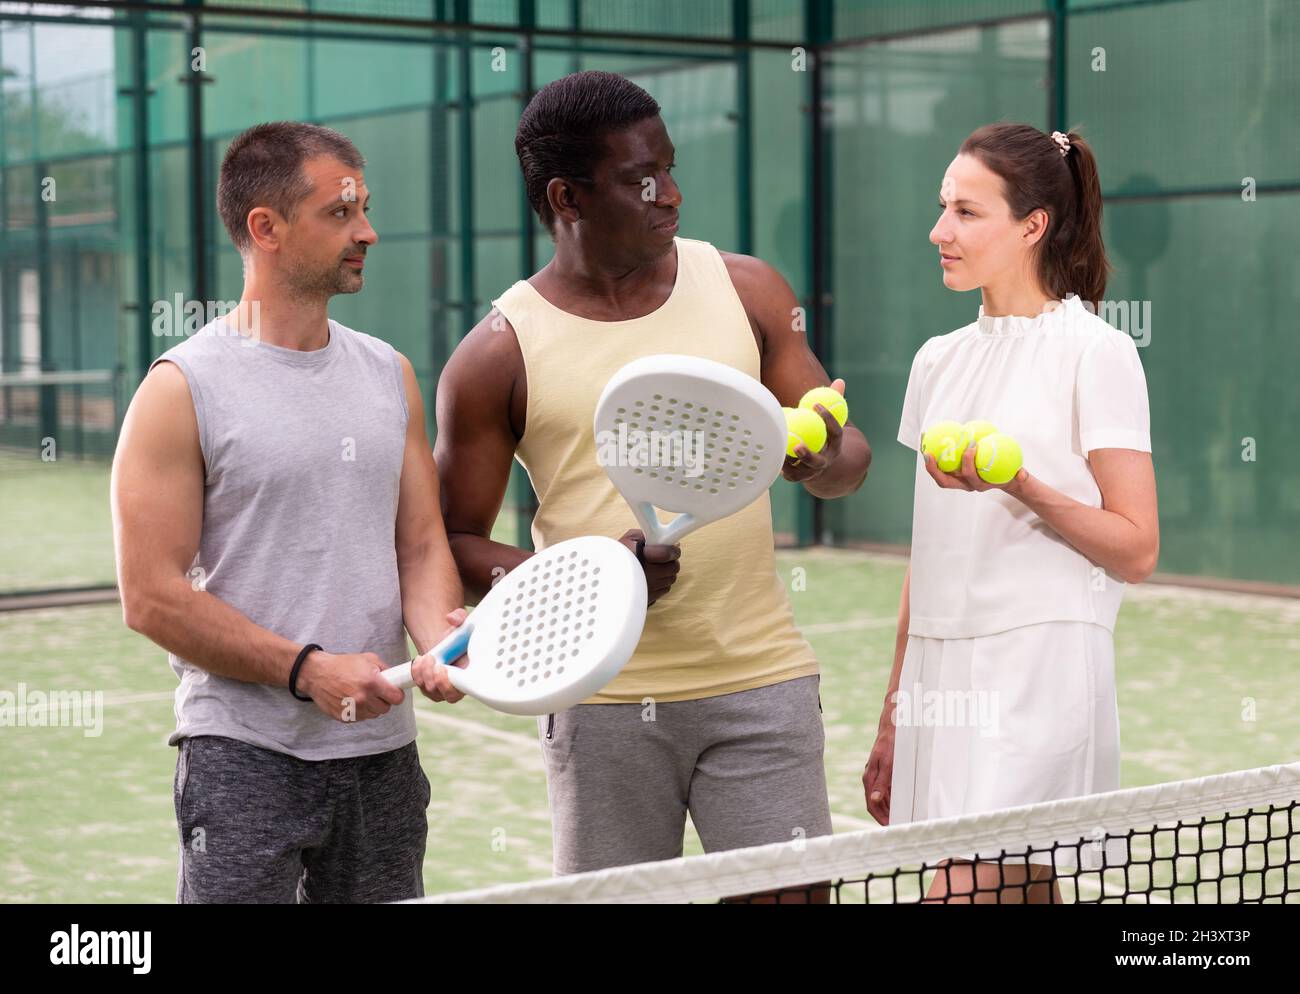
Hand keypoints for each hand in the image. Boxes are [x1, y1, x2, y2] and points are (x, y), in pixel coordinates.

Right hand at [298, 649, 405, 721]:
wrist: (317, 673)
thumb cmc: (343, 665)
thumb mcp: (368, 659)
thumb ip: (385, 669)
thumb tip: (397, 678)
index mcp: (371, 683)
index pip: (396, 698)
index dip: (397, 694)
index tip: (394, 692)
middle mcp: (363, 698)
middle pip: (386, 708)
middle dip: (383, 700)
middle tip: (376, 692)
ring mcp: (353, 709)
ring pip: (374, 714)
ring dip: (372, 707)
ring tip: (362, 694)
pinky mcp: (344, 717)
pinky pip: (361, 718)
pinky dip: (360, 711)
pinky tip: (352, 699)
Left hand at [410, 608, 468, 703]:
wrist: (446, 642)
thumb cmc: (458, 636)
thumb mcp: (461, 623)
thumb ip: (459, 617)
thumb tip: (452, 618)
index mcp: (473, 673)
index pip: (468, 688)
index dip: (454, 683)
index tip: (442, 668)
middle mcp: (461, 685)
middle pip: (450, 696)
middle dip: (437, 681)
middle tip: (433, 663)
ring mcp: (445, 689)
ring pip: (432, 692)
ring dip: (425, 675)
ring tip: (425, 658)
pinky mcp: (431, 688)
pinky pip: (422, 687)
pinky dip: (418, 674)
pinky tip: (419, 661)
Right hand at [618, 529, 680, 606]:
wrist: (604, 578)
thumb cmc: (616, 556)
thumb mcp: (629, 538)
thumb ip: (648, 536)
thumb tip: (665, 539)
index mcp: (643, 557)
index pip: (669, 554)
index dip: (673, 550)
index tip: (673, 547)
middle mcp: (648, 575)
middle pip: (674, 567)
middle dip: (671, 561)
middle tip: (664, 557)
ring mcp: (649, 588)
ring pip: (671, 579)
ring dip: (667, 572)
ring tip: (655, 567)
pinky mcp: (649, 598)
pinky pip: (665, 589)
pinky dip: (661, 583)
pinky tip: (651, 577)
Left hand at [782, 378, 845, 482]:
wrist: (824, 464)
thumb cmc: (824, 435)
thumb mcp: (831, 420)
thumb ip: (834, 402)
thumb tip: (839, 380)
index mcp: (835, 446)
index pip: (835, 433)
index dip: (828, 419)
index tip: (816, 404)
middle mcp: (824, 462)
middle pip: (816, 462)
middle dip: (807, 455)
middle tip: (797, 444)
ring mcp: (810, 473)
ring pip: (798, 471)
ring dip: (787, 461)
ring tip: (778, 446)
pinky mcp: (797, 478)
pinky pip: (786, 473)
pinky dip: (779, 463)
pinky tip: (771, 450)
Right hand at [862, 708, 895, 825]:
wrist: (892, 728)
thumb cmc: (890, 744)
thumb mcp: (888, 764)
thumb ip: (881, 782)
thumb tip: (874, 799)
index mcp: (869, 778)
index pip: (871, 804)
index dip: (880, 818)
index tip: (889, 827)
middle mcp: (871, 779)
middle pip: (875, 804)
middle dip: (885, 816)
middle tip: (897, 826)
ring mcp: (877, 776)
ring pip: (881, 798)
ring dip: (889, 809)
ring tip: (900, 818)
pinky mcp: (884, 773)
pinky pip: (886, 791)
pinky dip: (892, 800)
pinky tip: (900, 804)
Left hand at [923, 440, 1026, 494]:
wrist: (1003, 479)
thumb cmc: (1010, 475)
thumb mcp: (1018, 476)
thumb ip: (1021, 476)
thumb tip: (1022, 474)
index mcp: (977, 485)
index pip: (968, 477)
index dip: (967, 465)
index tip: (971, 448)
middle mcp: (964, 484)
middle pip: (944, 481)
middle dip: (934, 469)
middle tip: (928, 453)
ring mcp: (957, 479)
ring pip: (938, 473)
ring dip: (929, 460)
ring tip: (924, 441)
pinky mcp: (953, 472)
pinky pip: (940, 464)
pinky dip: (934, 453)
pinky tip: (932, 436)